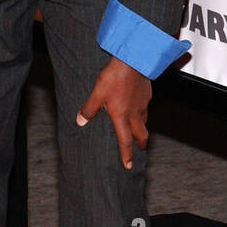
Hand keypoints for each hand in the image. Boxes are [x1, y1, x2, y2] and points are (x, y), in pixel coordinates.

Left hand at [76, 55, 151, 169]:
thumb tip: (80, 121)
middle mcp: (134, 113)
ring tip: (137, 129)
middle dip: (140, 144)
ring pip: (144, 121)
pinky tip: (136, 105)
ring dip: (141, 128)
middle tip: (139, 149)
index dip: (126, 155)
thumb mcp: (97, 93)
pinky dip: (141, 111)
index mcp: (121, 117)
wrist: (133, 60)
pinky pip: (145, 107)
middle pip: (141, 135)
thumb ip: (89, 109)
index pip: (125, 141)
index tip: (128, 165)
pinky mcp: (147, 94)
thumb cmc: (115, 77)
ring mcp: (143, 104)